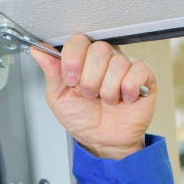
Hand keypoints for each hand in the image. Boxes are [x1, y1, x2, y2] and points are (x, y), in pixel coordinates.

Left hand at [30, 34, 156, 159]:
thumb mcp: (59, 98)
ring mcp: (126, 66)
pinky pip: (137, 71)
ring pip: (117, 64)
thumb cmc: (83, 119)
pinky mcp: (145, 77)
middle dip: (90, 80)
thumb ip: (51, 72)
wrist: (102, 142)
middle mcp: (105, 59)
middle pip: (99, 50)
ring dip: (108, 91)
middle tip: (90, 95)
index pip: (78, 41)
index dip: (73, 60)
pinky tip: (124, 99)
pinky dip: (127, 90)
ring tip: (107, 101)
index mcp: (84, 59)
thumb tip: (38, 51)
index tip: (71, 81)